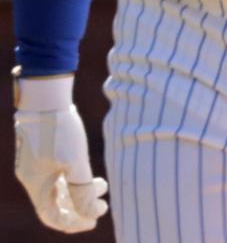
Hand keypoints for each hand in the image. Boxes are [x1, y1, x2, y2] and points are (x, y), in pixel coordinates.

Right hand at [15, 77, 107, 233]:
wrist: (46, 96)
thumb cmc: (60, 128)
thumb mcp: (75, 162)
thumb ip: (82, 190)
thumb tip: (91, 213)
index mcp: (35, 184)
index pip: (51, 216)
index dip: (73, 222)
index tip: (95, 220)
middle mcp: (31, 177)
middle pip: (55, 205)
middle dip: (80, 208)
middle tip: (102, 206)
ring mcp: (36, 165)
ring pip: (59, 189)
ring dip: (80, 192)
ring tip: (103, 186)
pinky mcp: (44, 153)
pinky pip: (58, 176)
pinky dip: (75, 180)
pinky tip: (93, 175)